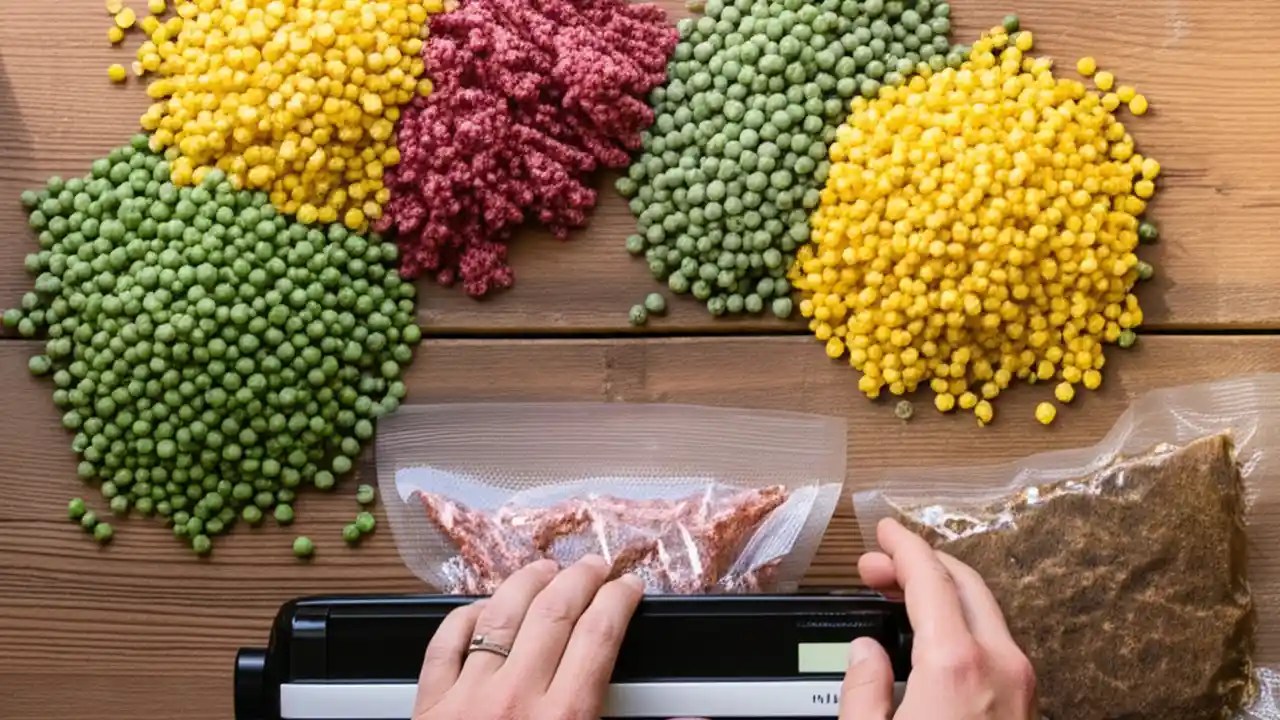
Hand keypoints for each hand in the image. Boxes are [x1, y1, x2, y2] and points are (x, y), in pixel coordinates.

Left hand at [414, 555, 643, 719]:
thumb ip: (600, 714)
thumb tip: (639, 697)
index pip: (599, 635)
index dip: (619, 600)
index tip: (627, 586)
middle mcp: (516, 699)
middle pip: (554, 613)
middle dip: (581, 579)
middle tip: (594, 565)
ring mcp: (467, 698)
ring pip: (501, 616)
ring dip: (528, 584)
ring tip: (545, 568)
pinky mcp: (429, 706)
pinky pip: (444, 646)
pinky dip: (465, 618)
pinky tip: (481, 607)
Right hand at [844, 518, 1038, 719]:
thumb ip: (864, 691)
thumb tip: (865, 655)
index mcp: (956, 668)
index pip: (930, 580)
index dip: (904, 547)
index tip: (886, 532)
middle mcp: (999, 667)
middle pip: (964, 584)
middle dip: (920, 564)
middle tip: (880, 566)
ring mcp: (1020, 686)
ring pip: (984, 612)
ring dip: (943, 594)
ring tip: (901, 599)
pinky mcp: (1027, 705)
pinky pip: (994, 644)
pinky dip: (962, 624)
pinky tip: (934, 636)